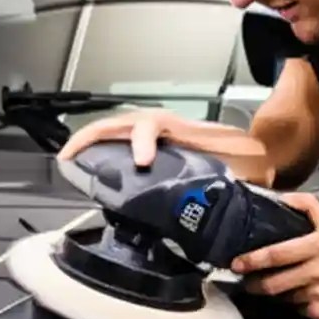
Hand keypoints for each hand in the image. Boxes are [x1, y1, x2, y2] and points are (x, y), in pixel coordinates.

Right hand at [57, 109, 275, 184]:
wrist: (251, 149)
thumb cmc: (243, 156)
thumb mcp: (242, 163)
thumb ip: (238, 177)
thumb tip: (236, 195)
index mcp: (181, 128)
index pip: (154, 125)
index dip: (144, 140)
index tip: (142, 161)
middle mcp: (161, 128)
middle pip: (119, 123)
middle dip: (92, 136)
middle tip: (71, 154)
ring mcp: (151, 136)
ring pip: (113, 131)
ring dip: (88, 142)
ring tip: (67, 160)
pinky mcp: (146, 150)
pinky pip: (116, 145)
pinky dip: (96, 153)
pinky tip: (81, 168)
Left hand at [231, 193, 318, 318]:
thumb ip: (306, 206)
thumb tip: (280, 198)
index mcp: (317, 246)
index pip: (276, 255)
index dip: (253, 260)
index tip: (237, 263)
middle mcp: (317, 271)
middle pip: (273, 283)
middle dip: (254, 284)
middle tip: (248, 281)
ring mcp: (318, 295)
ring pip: (283, 297)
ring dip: (278, 294)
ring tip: (283, 286)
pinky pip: (296, 309)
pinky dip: (295, 304)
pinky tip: (305, 296)